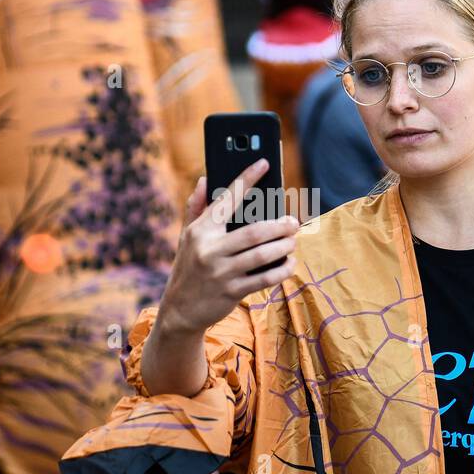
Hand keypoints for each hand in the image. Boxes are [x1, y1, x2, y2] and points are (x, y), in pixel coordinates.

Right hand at [157, 159, 299, 337]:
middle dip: (280, 225)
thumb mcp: (186, 237)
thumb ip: (196, 207)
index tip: (264, 163)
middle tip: (293, 221)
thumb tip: (205, 179)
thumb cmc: (188, 267)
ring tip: (293, 240)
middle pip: (255, 232)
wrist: (180, 310)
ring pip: (263, 255)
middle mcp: (209, 249)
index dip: (246, 179)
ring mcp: (221, 272)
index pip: (226, 198)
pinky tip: (289, 262)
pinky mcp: (232, 292)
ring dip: (284, 246)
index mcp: (200, 230)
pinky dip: (282, 269)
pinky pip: (265, 278)